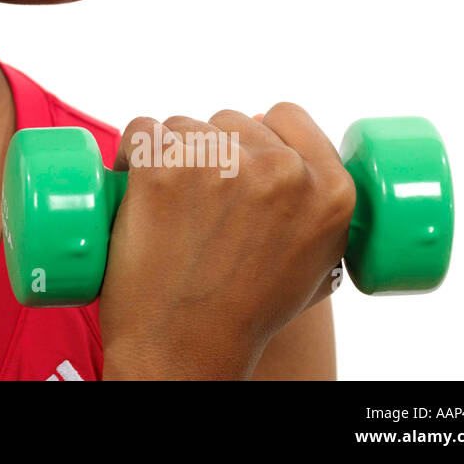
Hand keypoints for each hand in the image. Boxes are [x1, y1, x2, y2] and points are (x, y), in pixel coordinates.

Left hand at [97, 102, 353, 378]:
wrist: (184, 348)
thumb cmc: (244, 311)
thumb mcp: (315, 261)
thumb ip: (313, 207)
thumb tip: (293, 158)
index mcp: (330, 191)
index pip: (288, 116)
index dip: (259, 132)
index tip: (238, 156)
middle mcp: (282, 171)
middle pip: (231, 121)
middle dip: (212, 151)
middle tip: (198, 202)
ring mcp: (221, 165)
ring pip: (185, 125)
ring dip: (172, 153)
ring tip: (170, 207)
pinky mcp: (164, 166)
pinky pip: (143, 128)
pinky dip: (132, 150)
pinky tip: (135, 182)